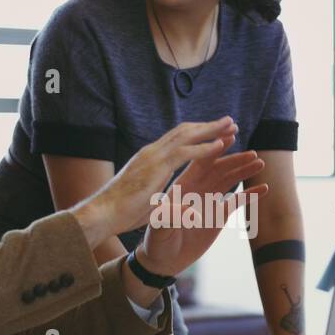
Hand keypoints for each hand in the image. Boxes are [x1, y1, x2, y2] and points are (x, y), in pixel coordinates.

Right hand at [71, 117, 238, 246]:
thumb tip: (163, 197)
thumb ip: (156, 192)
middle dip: (208, 126)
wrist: (102, 214)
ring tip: (231, 126)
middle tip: (229, 121)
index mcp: (150, 158)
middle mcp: (152, 152)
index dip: (197, 133)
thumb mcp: (143, 196)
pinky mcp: (157, 168)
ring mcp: (154, 157)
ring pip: (188, 136)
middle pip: (185, 131)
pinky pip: (186, 153)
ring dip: (211, 130)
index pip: (176, 138)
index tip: (214, 130)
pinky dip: (204, 148)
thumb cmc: (120, 211)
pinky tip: (221, 145)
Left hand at [139, 140, 268, 277]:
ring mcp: (209, 201)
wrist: (164, 260)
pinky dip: (250, 195)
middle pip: (219, 168)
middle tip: (253, 154)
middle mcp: (197, 189)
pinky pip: (236, 201)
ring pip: (229, 180)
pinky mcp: (218, 215)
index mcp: (182, 186)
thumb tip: (186, 208)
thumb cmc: (157, 242)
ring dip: (244, 171)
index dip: (213, 150)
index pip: (199, 163)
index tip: (227, 138)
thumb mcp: (160, 228)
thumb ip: (170, 216)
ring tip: (260, 164)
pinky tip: (264, 189)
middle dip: (235, 160)